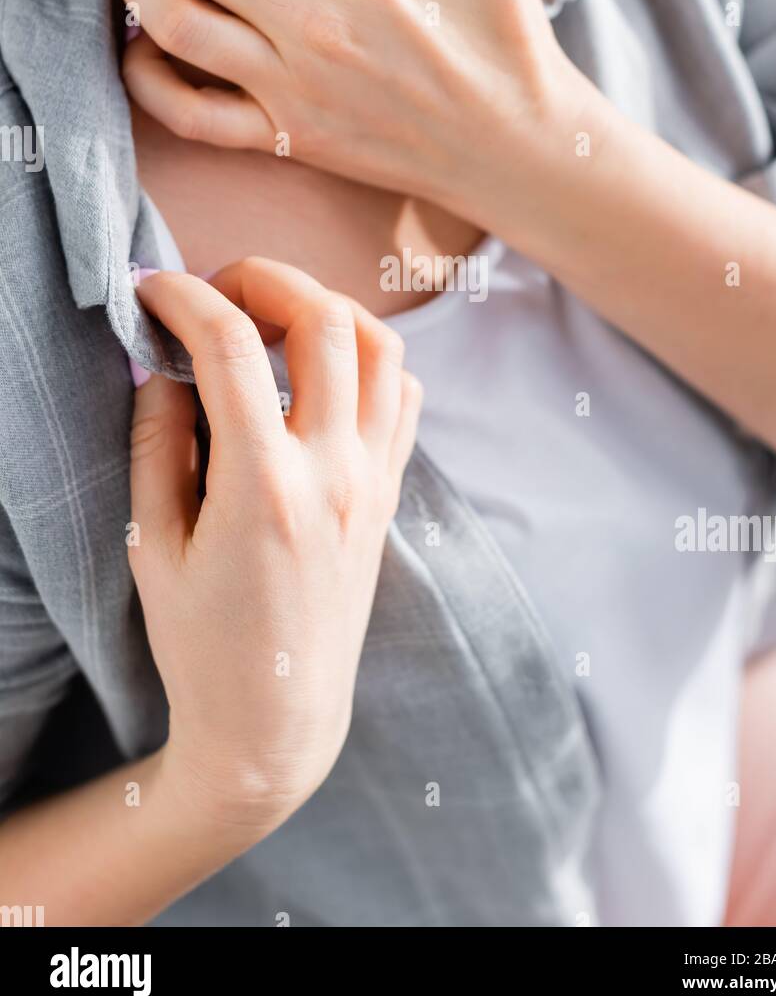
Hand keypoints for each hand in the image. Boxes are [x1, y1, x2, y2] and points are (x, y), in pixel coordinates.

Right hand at [129, 258, 420, 830]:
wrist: (279, 718)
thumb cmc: (202, 643)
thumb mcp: (153, 545)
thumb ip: (157, 441)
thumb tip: (164, 363)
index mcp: (263, 486)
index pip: (230, 344)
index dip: (184, 296)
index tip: (152, 290)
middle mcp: (333, 471)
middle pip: (325, 318)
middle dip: (264, 277)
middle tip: (216, 292)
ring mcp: (372, 480)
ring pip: (381, 344)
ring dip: (326, 307)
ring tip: (271, 319)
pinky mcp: (388, 494)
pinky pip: (402, 393)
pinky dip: (369, 357)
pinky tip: (322, 372)